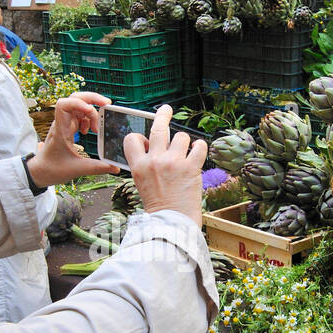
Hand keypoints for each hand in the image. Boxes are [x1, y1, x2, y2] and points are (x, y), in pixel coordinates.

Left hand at [26, 92, 119, 187]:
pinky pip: (79, 114)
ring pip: (78, 105)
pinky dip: (89, 118)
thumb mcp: (77, 170)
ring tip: (98, 126)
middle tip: (107, 105)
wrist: (40, 172)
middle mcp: (62, 123)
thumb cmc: (53, 169)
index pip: (64, 105)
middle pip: (75, 98)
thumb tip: (116, 168)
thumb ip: (97, 168)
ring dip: (92, 111)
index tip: (92, 110)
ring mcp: (65, 123)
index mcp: (61, 130)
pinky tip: (91, 131)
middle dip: (92, 98)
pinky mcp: (68, 127)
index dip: (79, 103)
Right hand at [122, 105, 205, 225]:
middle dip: (163, 114)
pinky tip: (197, 152)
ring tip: (185, 153)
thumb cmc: (159, 207)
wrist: (173, 223)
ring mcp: (174, 162)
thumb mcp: (143, 184)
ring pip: (181, 136)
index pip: (132, 139)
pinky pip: (199, 145)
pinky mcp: (192, 167)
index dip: (139, 137)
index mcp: (138, 166)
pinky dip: (200, 147)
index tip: (146, 139)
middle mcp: (155, 161)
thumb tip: (155, 146)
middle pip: (158, 126)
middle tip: (166, 109)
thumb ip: (146, 165)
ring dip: (184, 143)